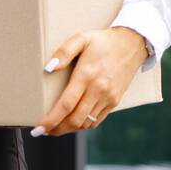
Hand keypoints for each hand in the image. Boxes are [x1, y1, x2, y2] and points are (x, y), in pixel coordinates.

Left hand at [31, 27, 150, 135]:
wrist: (132, 43)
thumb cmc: (103, 41)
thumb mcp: (82, 38)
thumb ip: (64, 52)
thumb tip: (48, 68)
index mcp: (87, 75)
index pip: (66, 105)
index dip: (50, 120)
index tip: (38, 128)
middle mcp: (98, 89)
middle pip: (74, 120)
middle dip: (56, 129)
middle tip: (42, 131)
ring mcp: (108, 97)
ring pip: (85, 124)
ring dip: (68, 129)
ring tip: (55, 128)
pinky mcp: (115, 101)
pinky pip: (96, 121)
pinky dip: (83, 126)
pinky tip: (73, 122)